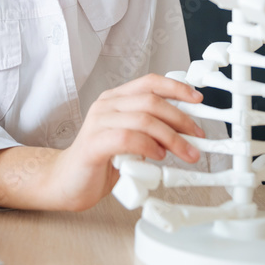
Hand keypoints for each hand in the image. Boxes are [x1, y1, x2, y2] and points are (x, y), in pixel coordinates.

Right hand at [50, 74, 204, 211]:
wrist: (66, 182)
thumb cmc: (100, 161)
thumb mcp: (130, 139)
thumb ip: (150, 130)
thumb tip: (184, 131)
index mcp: (116, 99)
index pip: (149, 82)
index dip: (176, 88)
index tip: (197, 100)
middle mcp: (106, 106)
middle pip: (151, 101)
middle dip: (180, 119)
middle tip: (197, 137)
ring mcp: (98, 123)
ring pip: (143, 119)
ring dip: (171, 137)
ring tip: (184, 152)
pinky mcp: (93, 144)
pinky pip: (127, 138)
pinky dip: (148, 146)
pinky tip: (158, 156)